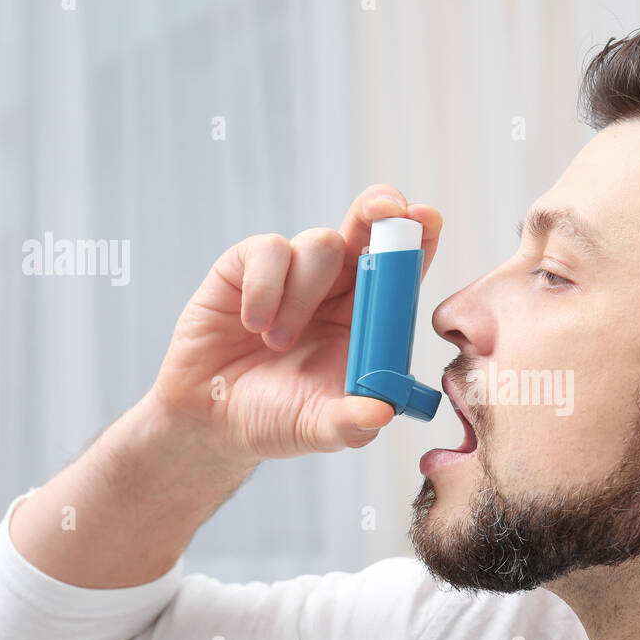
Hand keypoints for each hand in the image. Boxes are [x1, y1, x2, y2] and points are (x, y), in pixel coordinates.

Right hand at [150, 185, 442, 458]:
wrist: (211, 420)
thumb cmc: (276, 419)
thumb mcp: (317, 429)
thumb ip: (350, 424)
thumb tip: (382, 413)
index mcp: (367, 320)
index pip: (402, 270)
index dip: (419, 239)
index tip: (428, 219)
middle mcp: (336, 288)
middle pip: (367, 227)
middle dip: (381, 210)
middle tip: (388, 211)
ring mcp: (292, 273)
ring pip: (320, 243)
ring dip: (304, 294)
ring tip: (279, 343)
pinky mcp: (246, 266)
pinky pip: (269, 250)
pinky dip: (265, 287)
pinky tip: (254, 324)